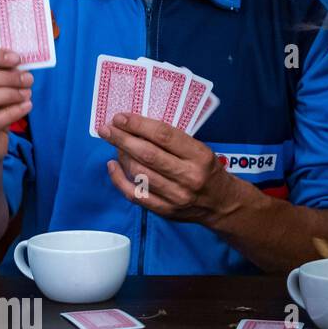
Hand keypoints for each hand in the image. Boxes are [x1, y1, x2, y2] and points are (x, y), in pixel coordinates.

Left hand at [100, 112, 240, 223]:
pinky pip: (134, 194)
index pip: (164, 136)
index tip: (120, 118)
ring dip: (121, 156)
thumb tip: (134, 126)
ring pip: (138, 173)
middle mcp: (188, 176)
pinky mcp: (164, 210)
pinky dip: (118, 179)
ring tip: (114, 144)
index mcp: (199, 156)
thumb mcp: (199, 149)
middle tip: (106, 129)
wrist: (221, 203)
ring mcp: (176, 196)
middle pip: (147, 154)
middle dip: (121, 139)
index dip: (138, 125)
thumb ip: (172, 140)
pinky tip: (112, 165)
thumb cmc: (206, 170)